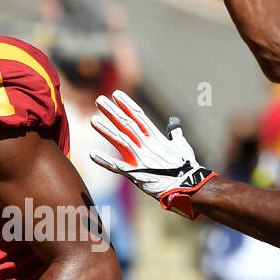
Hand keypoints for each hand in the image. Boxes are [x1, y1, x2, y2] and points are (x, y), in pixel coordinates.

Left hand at [90, 90, 215, 219]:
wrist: (188, 185)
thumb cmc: (186, 167)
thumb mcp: (182, 146)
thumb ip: (175, 133)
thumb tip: (173, 122)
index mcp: (156, 137)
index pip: (139, 116)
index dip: (126, 104)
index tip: (116, 94)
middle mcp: (146, 145)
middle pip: (126, 124)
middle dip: (112, 112)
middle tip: (99, 100)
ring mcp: (140, 159)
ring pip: (120, 141)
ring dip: (106, 130)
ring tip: (93, 120)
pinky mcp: (136, 174)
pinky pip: (117, 167)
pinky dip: (104, 161)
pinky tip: (92, 154)